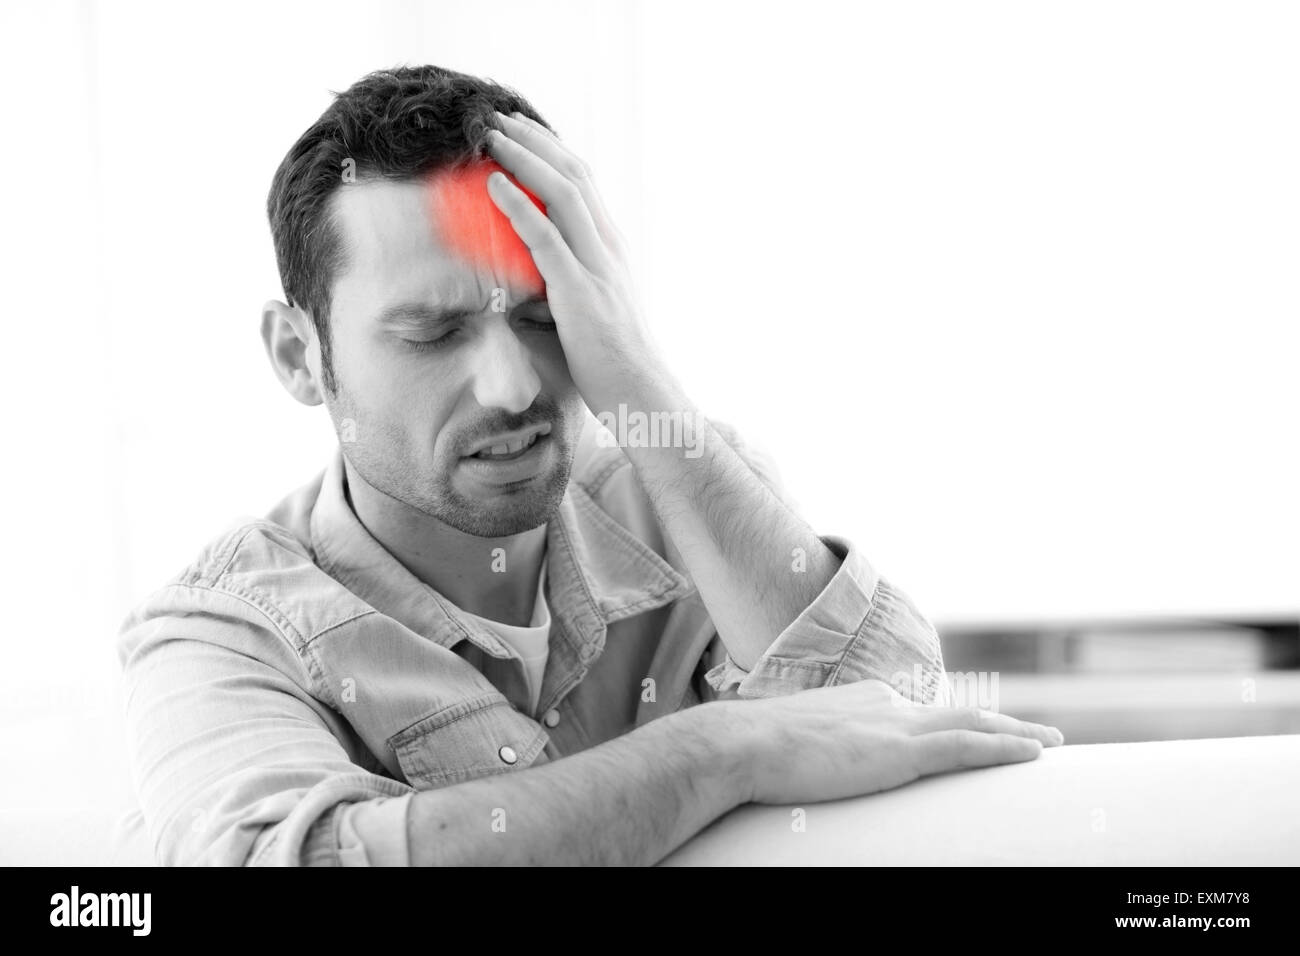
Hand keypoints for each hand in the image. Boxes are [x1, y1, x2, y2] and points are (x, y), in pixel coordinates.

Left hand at [484, 111, 676, 414]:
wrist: (643, 396)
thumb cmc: (612, 365)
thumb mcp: (587, 315)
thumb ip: (561, 292)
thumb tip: (524, 291)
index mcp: (613, 250)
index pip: (585, 186)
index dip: (553, 153)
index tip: (522, 134)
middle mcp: (610, 248)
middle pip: (574, 175)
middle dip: (536, 140)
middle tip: (500, 119)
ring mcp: (598, 268)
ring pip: (563, 193)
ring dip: (524, 158)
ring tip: (492, 137)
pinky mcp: (581, 293)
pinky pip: (546, 238)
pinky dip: (518, 206)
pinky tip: (494, 185)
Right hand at [714, 679, 1063, 805]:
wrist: (742, 745)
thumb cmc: (756, 752)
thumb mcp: (796, 744)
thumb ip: (819, 750)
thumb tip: (813, 772)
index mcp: (864, 702)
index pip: (924, 715)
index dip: (959, 724)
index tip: (982, 734)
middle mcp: (887, 705)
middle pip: (960, 713)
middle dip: (1004, 723)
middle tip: (1042, 736)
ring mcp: (895, 725)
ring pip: (974, 725)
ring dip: (1017, 734)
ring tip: (1051, 744)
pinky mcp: (897, 750)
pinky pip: (966, 747)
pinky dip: (1004, 748)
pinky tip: (1033, 754)